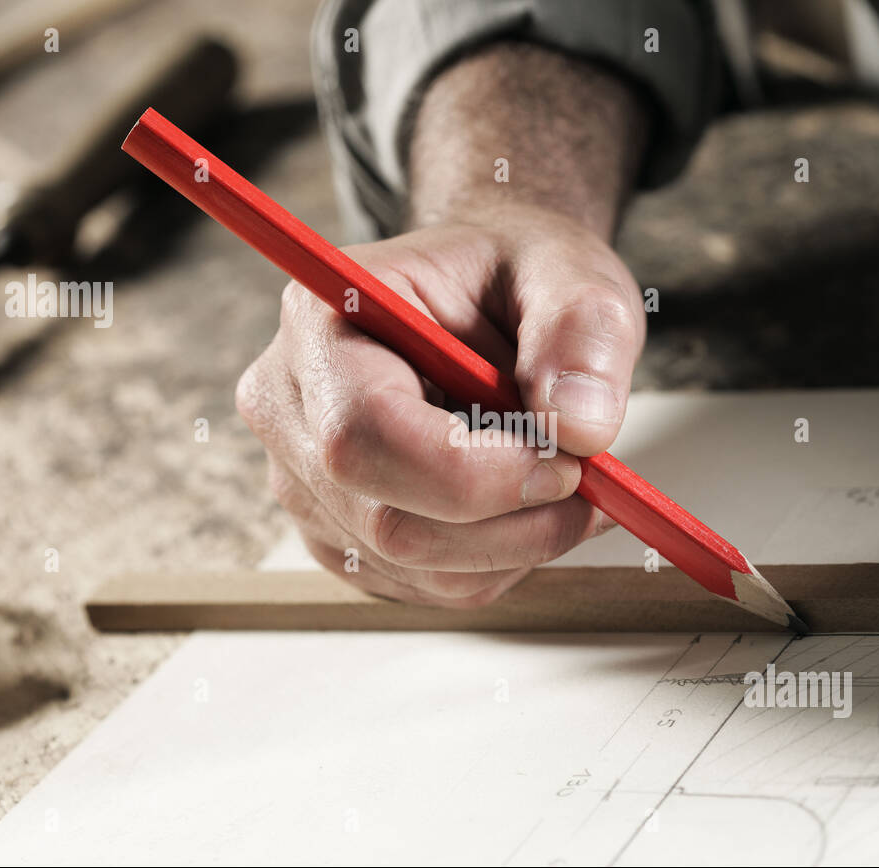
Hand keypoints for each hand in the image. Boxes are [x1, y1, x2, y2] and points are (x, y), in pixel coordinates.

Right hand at [236, 204, 644, 604]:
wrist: (487, 297)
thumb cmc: (513, 277)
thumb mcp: (568, 272)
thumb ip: (581, 332)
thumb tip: (578, 428)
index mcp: (322, 321)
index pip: (364, 436)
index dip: (473, 474)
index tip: (566, 463)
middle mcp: (289, 408)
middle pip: (386, 521)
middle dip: (510, 521)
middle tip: (589, 482)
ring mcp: (305, 481)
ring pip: (414, 565)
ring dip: (516, 543)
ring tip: (565, 479)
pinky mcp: (341, 536)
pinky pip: (427, 585)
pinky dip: (498, 560)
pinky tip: (522, 502)